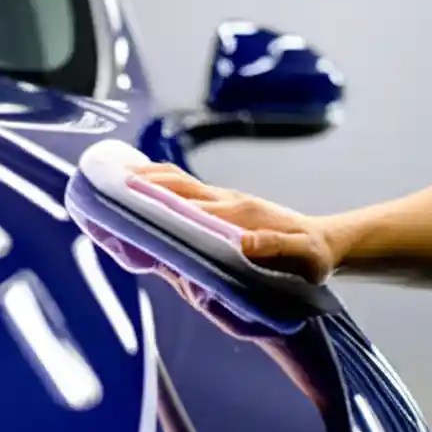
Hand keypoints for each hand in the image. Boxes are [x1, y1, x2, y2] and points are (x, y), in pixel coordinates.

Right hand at [131, 163, 339, 283]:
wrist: (322, 241)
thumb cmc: (312, 256)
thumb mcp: (304, 255)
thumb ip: (277, 248)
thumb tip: (242, 244)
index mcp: (240, 215)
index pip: (192, 207)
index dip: (161, 205)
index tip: (130, 201)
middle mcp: (227, 201)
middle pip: (177, 185)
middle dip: (143, 183)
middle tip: (108, 183)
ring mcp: (223, 199)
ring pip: (178, 181)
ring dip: (147, 177)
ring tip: (113, 175)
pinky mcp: (222, 204)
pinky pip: (185, 188)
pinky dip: (160, 182)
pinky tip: (140, 182)